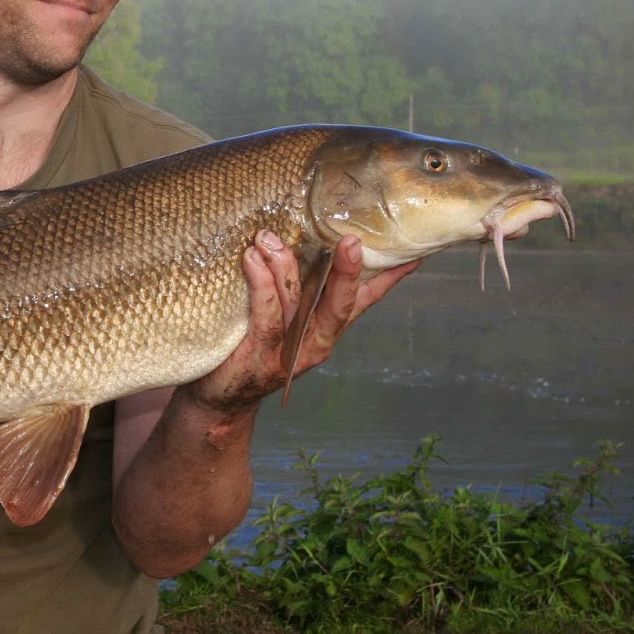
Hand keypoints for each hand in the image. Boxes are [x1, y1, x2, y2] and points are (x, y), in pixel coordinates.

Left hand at [185, 232, 419, 412]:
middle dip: (348, 272)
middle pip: (340, 304)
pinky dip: (260, 285)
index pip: (365, 299)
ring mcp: (290, 351)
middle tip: (352, 241)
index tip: (413, 253)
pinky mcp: (261, 354)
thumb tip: (292, 234)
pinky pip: (266, 315)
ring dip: (286, 267)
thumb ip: (294, 285)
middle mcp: (316, 341)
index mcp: (327, 329)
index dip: (390, 278)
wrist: (220, 399)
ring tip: (271, 237)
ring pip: (298, 304)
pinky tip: (252, 259)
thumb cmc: (250, 346)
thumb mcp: (281, 315)